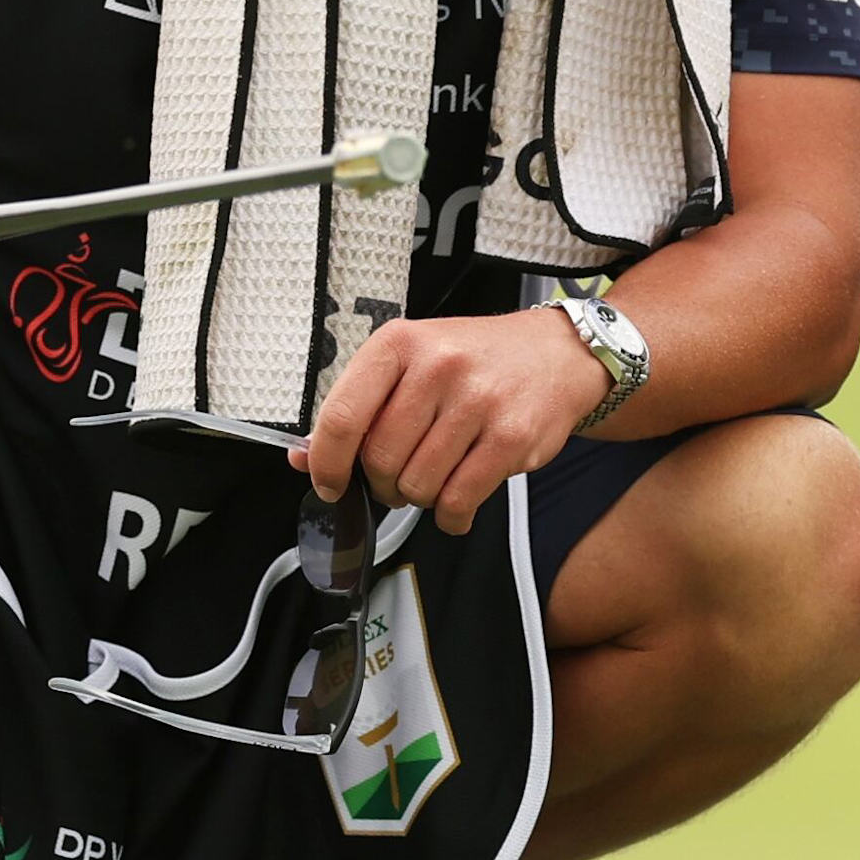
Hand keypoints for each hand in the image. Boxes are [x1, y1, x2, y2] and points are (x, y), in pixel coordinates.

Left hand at [294, 309, 606, 534]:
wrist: (557, 355)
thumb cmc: (475, 361)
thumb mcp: (410, 362)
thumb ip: (358, 407)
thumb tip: (302, 456)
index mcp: (399, 344)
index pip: (343, 417)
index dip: (327, 463)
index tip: (330, 483)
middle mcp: (438, 367)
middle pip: (380, 460)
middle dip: (383, 484)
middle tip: (400, 476)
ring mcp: (477, 401)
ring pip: (418, 485)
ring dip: (420, 497)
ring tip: (436, 476)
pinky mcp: (510, 437)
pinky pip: (459, 500)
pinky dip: (451, 516)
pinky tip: (456, 502)